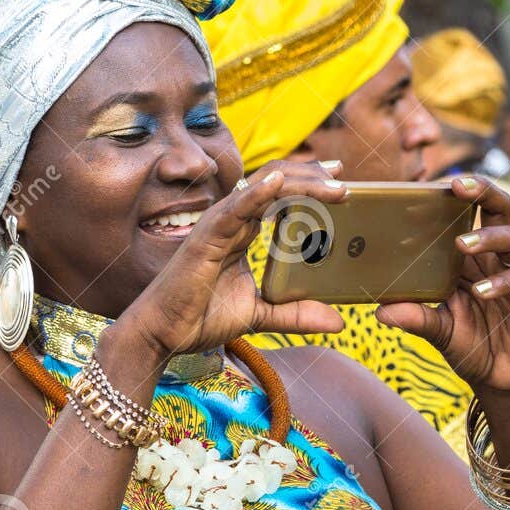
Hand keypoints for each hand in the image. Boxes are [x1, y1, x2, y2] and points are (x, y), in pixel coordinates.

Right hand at [116, 160, 346, 357]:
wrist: (164, 333)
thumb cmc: (201, 317)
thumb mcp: (260, 315)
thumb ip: (296, 315)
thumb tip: (338, 323)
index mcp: (244, 232)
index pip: (281, 197)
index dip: (309, 185)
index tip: (342, 184)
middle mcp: (233, 221)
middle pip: (277, 183)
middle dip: (312, 176)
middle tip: (344, 176)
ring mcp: (219, 225)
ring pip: (264, 189)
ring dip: (301, 183)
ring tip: (335, 186)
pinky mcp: (206, 236)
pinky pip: (235, 208)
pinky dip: (257, 193)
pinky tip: (279, 183)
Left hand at [375, 176, 509, 393]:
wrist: (498, 378)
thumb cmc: (467, 345)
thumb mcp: (436, 330)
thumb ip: (415, 317)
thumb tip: (379, 312)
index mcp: (471, 258)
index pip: (467, 214)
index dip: (454, 197)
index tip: (429, 186)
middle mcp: (496, 259)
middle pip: (499, 209)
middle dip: (482, 190)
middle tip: (457, 185)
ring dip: (487, 238)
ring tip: (461, 245)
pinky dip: (501, 283)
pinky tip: (481, 291)